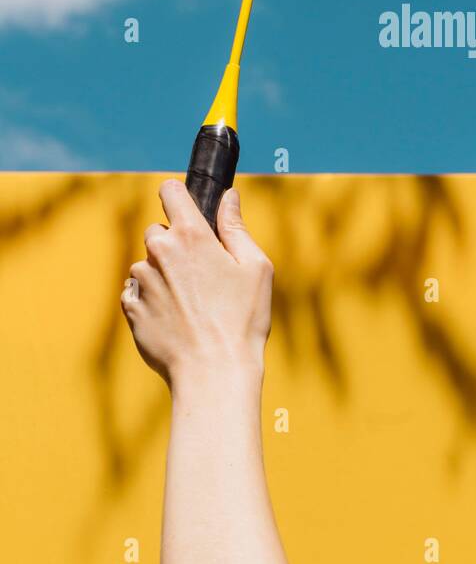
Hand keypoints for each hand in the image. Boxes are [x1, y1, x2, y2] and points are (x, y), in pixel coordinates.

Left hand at [121, 180, 273, 387]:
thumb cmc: (243, 320)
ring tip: (192, 304)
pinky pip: (136, 292)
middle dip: (176, 244)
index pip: (171, 191)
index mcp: (191, 235)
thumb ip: (236, 227)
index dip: (179, 195)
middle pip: (158, 230)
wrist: (213, 372)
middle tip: (202, 273)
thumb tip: (229, 197)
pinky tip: (175, 318)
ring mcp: (141, 281)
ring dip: (163, 274)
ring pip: (147, 264)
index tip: (187, 208)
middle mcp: (159, 252)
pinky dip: (151, 299)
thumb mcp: (255, 267)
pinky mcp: (130, 309)